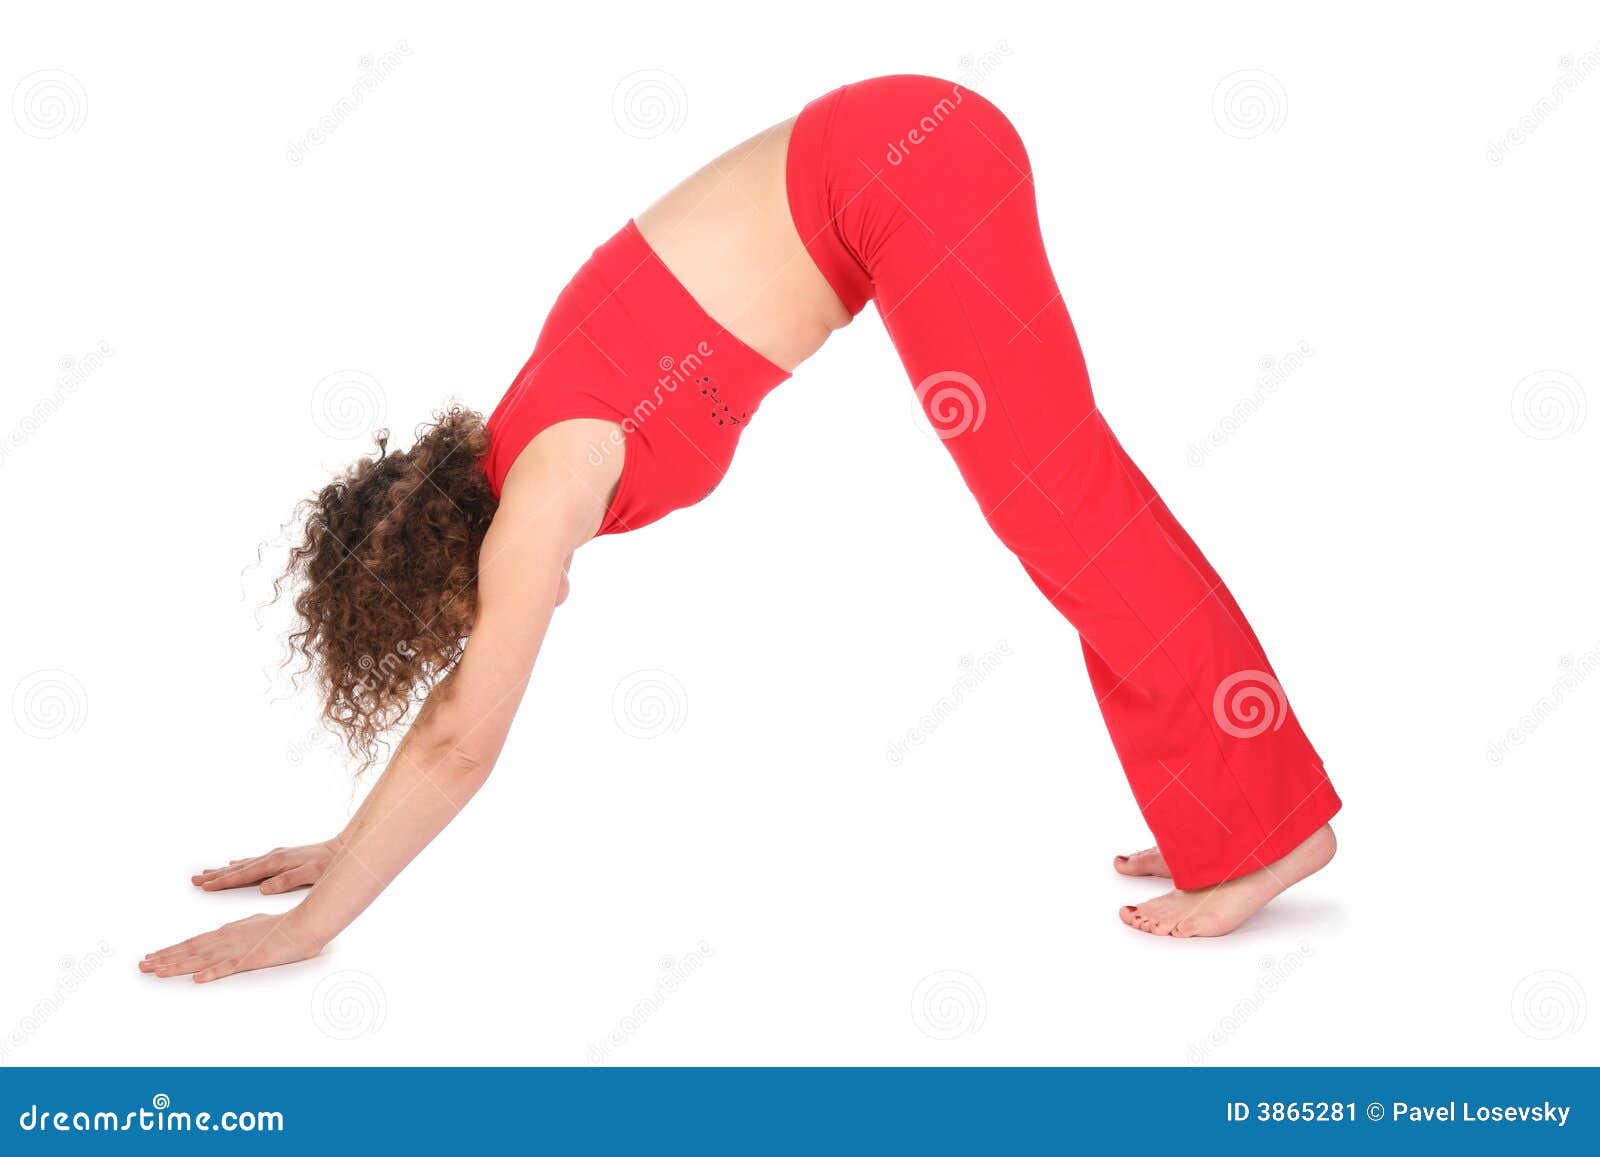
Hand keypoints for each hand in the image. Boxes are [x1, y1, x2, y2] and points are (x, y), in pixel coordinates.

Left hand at [141, 912, 323, 982]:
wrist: (305, 924)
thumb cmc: (283, 925)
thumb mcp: (255, 924)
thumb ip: (238, 930)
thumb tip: (224, 932)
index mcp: (228, 931)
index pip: (193, 942)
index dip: (172, 950)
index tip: (154, 956)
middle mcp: (227, 938)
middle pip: (190, 950)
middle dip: (165, 958)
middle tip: (142, 965)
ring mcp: (238, 949)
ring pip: (201, 958)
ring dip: (177, 965)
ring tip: (156, 971)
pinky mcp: (252, 959)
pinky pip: (228, 967)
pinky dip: (212, 973)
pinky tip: (198, 979)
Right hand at [191, 840, 339, 893]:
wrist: (341, 850)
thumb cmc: (327, 864)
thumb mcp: (310, 874)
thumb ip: (287, 881)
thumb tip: (265, 888)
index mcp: (275, 863)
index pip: (243, 875)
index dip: (223, 882)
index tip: (204, 886)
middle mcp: (271, 857)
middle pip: (238, 869)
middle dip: (216, 875)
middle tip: (195, 880)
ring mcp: (275, 857)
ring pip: (243, 865)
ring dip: (224, 870)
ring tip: (206, 873)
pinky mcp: (280, 858)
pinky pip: (253, 862)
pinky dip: (240, 865)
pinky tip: (234, 864)